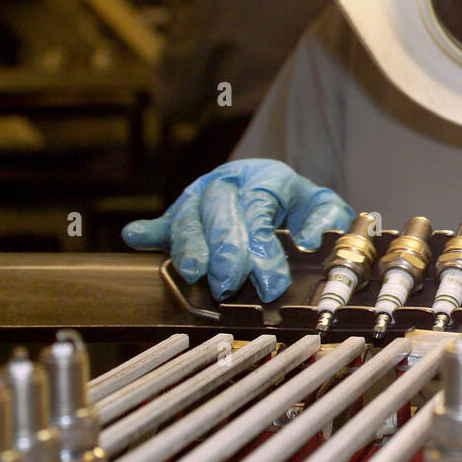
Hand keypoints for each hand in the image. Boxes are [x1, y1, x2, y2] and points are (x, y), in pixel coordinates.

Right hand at [122, 159, 353, 302]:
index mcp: (268, 177)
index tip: (271, 280)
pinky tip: (135, 236)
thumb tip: (313, 240)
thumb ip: (327, 220)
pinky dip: (149, 231)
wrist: (284, 199)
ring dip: (189, 245)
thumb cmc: (304, 211)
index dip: (263, 242)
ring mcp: (204, 195)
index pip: (260, 202)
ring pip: (190, 214)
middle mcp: (232, 181)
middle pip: (220, 207)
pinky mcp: (183, 213)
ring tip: (193, 273)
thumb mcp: (326, 210)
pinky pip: (164, 221)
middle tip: (231, 283)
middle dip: (225, 248)